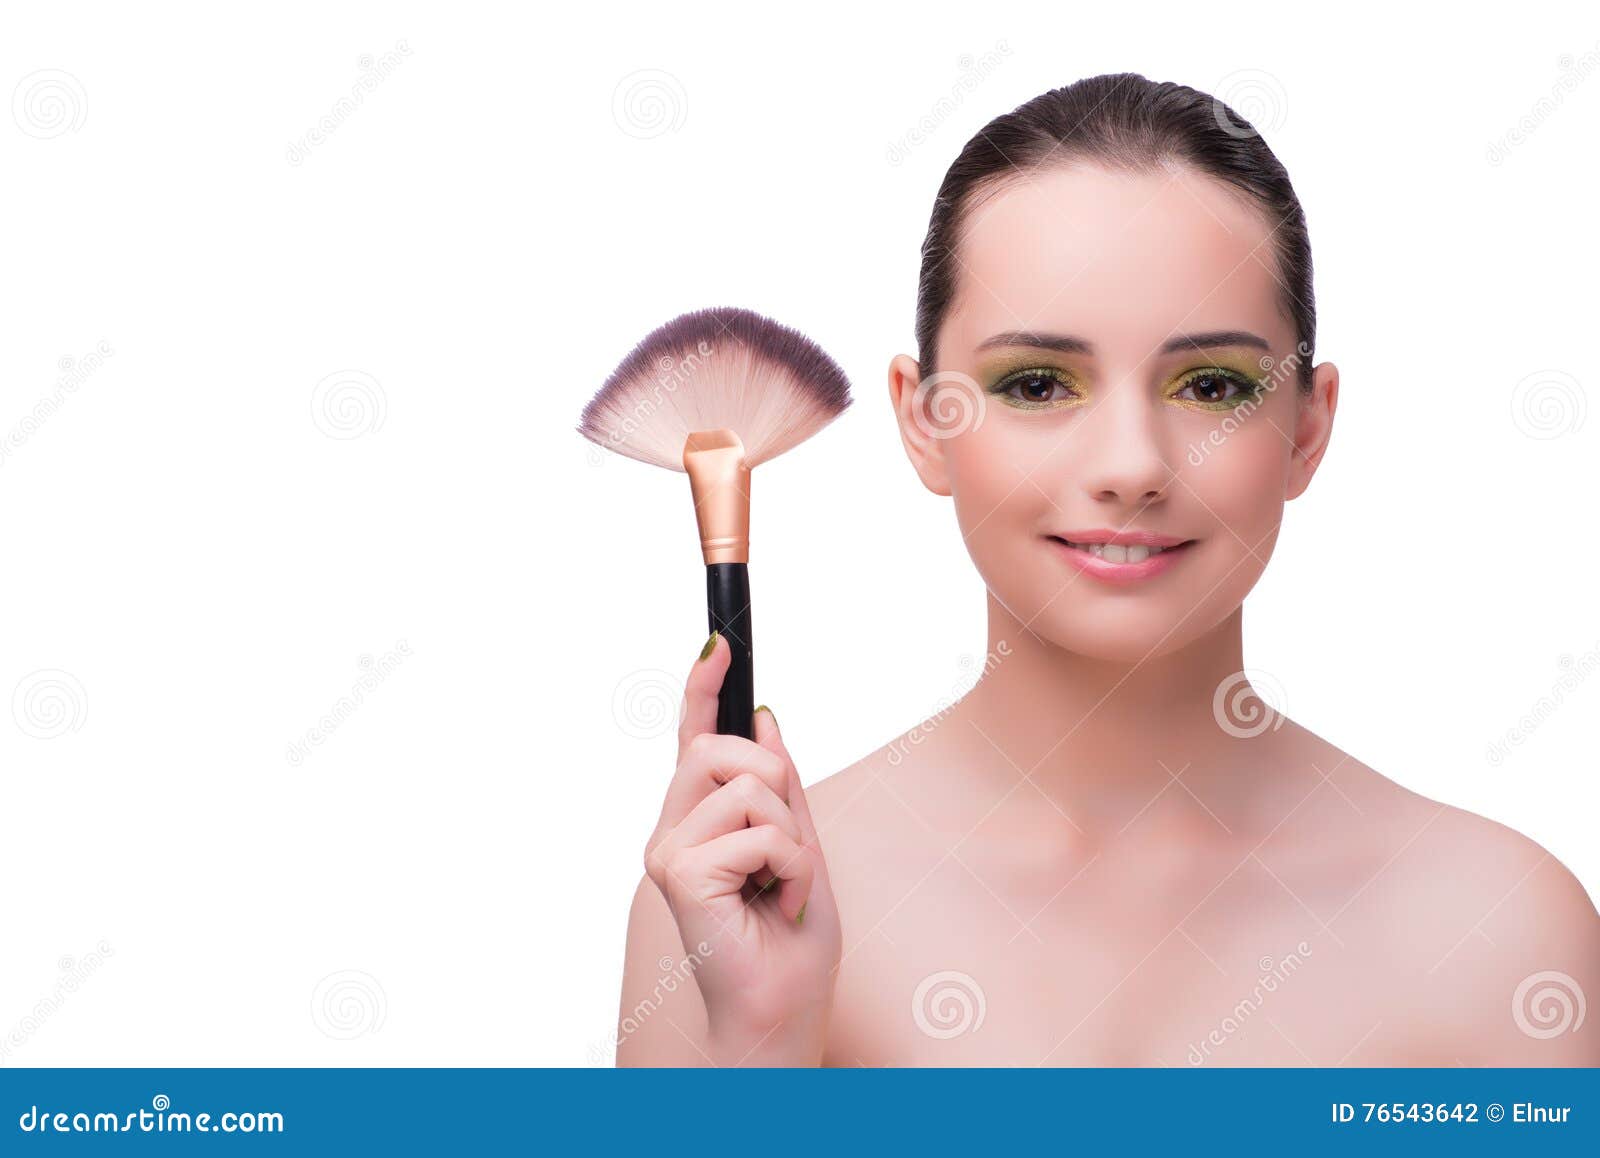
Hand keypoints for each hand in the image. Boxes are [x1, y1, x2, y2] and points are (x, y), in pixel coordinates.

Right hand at [641, 632, 841, 1065]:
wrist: (780, 1012)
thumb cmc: (787, 944)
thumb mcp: (798, 846)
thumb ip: (778, 788)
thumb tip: (766, 718)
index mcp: (697, 824)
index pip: (694, 740)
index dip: (703, 687)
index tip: (719, 642)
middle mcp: (672, 832)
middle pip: (724, 748)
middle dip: (777, 783)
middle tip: (787, 852)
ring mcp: (669, 851)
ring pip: (748, 784)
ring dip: (791, 837)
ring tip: (784, 886)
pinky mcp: (679, 872)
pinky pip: (759, 829)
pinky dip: (791, 865)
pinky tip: (780, 902)